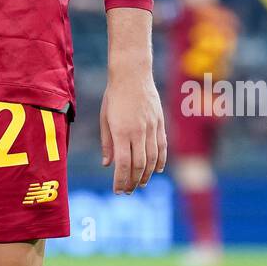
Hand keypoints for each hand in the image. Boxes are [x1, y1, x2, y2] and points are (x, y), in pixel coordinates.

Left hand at [100, 67, 166, 194]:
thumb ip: (107, 143)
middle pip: (139, 165)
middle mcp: (138, 131)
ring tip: (141, 184)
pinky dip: (161, 161)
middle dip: (133, 182)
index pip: (123, 164)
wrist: (132, 74)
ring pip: (153, 159)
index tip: (117, 190)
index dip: (121, 180)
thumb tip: (107, 165)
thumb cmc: (114, 95)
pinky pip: (162, 147)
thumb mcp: (104, 118)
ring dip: (147, 175)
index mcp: (121, 131)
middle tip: (128, 191)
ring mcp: (151, 127)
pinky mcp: (160, 123)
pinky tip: (157, 170)